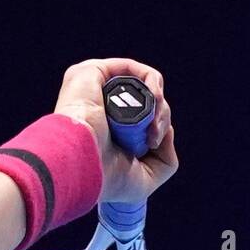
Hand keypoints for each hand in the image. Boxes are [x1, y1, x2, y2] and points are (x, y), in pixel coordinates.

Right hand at [53, 57, 178, 205]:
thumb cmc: (107, 178)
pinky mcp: (92, 72)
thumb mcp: (146, 180)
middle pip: (146, 104)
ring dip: (159, 104)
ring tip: (152, 123)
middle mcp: (99, 110)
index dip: (157, 130)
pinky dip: (152, 82)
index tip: (153, 146)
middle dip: (161, 119)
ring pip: (142, 87)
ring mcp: (95, 91)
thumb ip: (167, 161)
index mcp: (107, 134)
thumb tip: (168, 131)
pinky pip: (133, 69)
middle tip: (153, 138)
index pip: (142, 123)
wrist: (82, 163)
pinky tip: (154, 99)